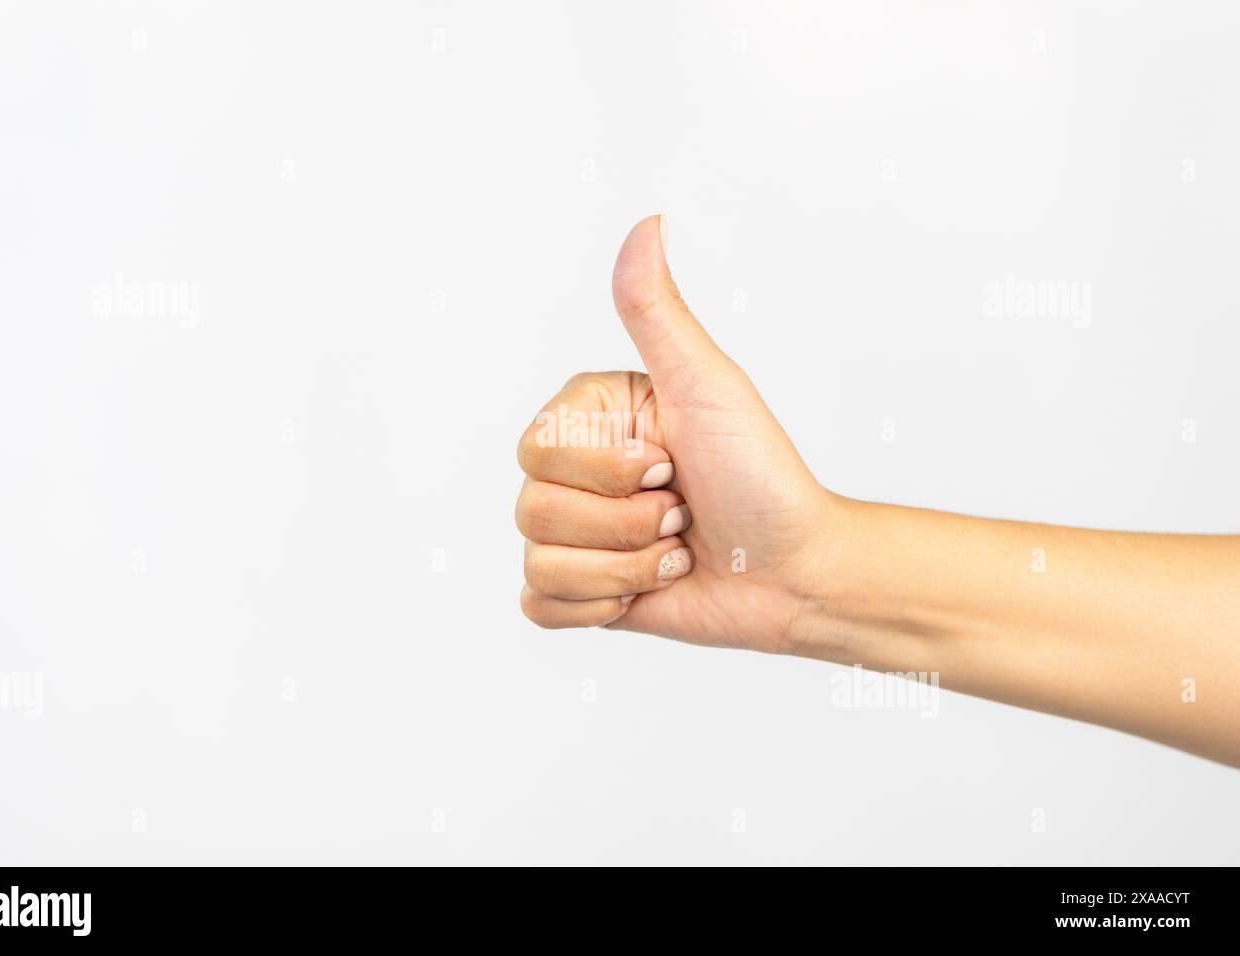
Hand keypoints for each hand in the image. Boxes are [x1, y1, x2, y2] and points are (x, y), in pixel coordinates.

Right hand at [516, 215, 837, 651]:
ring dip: (627, 568)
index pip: (538, 449)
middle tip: (679, 509)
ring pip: (540, 560)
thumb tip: (646, 223)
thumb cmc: (761, 475)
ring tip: (674, 549)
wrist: (795, 571)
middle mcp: (573, 473)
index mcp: (590, 420)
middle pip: (533, 508)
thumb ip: (658, 312)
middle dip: (626, 524)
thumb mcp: (707, 386)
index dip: (610, 470)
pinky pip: (541, 605)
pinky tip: (648, 588)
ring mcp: (573, 534)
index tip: (669, 461)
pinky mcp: (579, 591)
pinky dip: (601, 604)